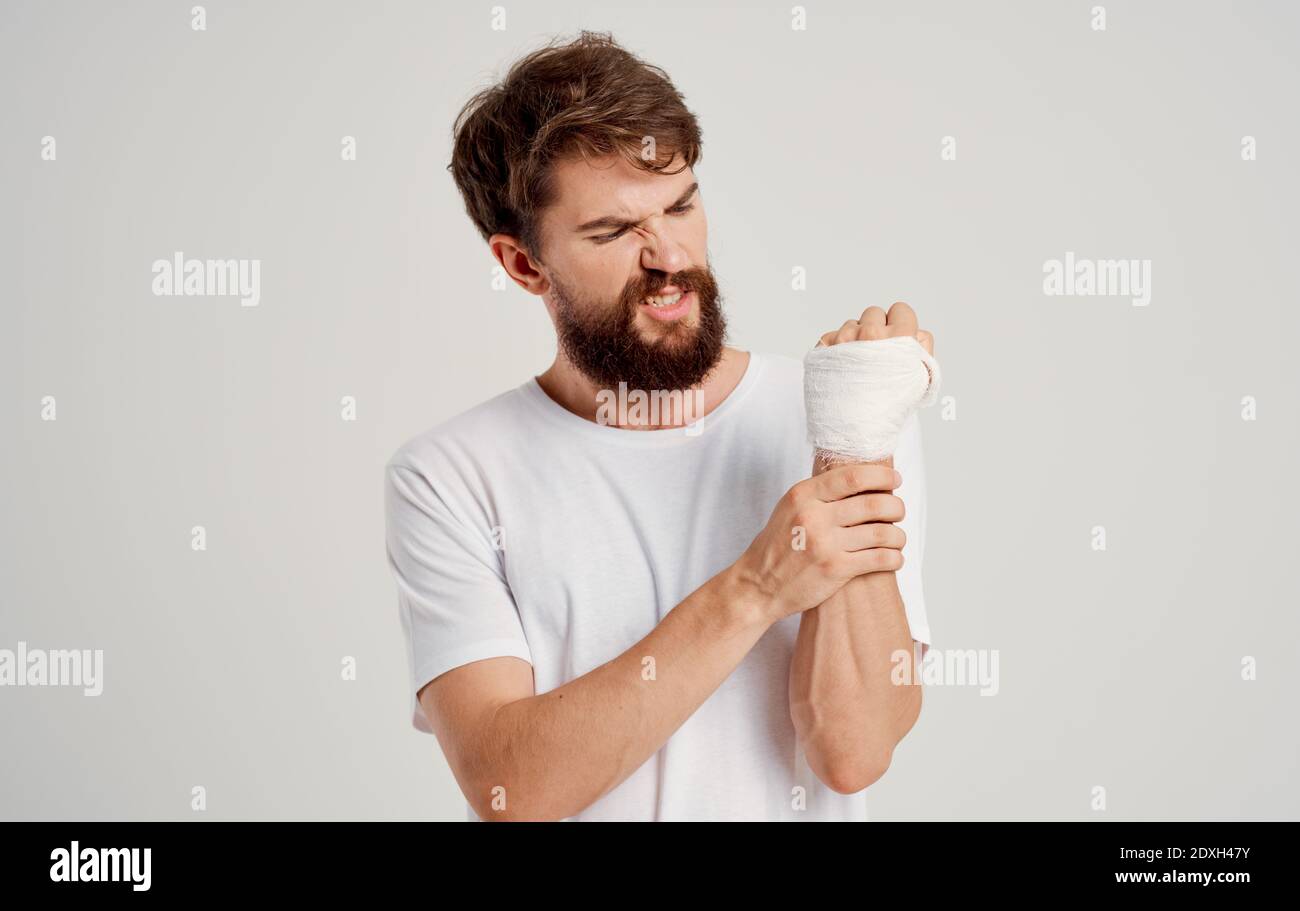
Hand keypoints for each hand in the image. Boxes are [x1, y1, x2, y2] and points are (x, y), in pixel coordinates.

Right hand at [733, 462, 905, 622]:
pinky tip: (894, 558)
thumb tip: (859, 479)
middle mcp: (814, 516)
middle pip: (873, 504)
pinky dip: (894, 558)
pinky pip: (879, 559)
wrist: (758, 585)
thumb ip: (820, 493)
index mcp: (803, 495)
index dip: (882, 476)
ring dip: (898, 535)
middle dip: (895, 507)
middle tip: (898, 511)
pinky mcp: (835, 569)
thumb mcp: (790, 508)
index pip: (853, 476)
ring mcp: (824, 544)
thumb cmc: (778, 546)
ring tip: (897, 538)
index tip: (895, 480)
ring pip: (881, 533)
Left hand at [812, 300, 934, 476]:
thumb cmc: (888, 410)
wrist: (856, 432)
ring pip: (851, 325)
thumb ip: (922, 348)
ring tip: (857, 366)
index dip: (900, 325)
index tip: (896, 339)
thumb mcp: (920, 378)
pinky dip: (835, 349)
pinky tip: (842, 369)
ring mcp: (842, 341)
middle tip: (875, 354)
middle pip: (874, 314)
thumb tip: (916, 334)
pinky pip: (831, 336)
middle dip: (877, 330)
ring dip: (855, 339)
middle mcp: (868, 334)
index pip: (900, 310)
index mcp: (897, 338)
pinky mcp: (822, 350)